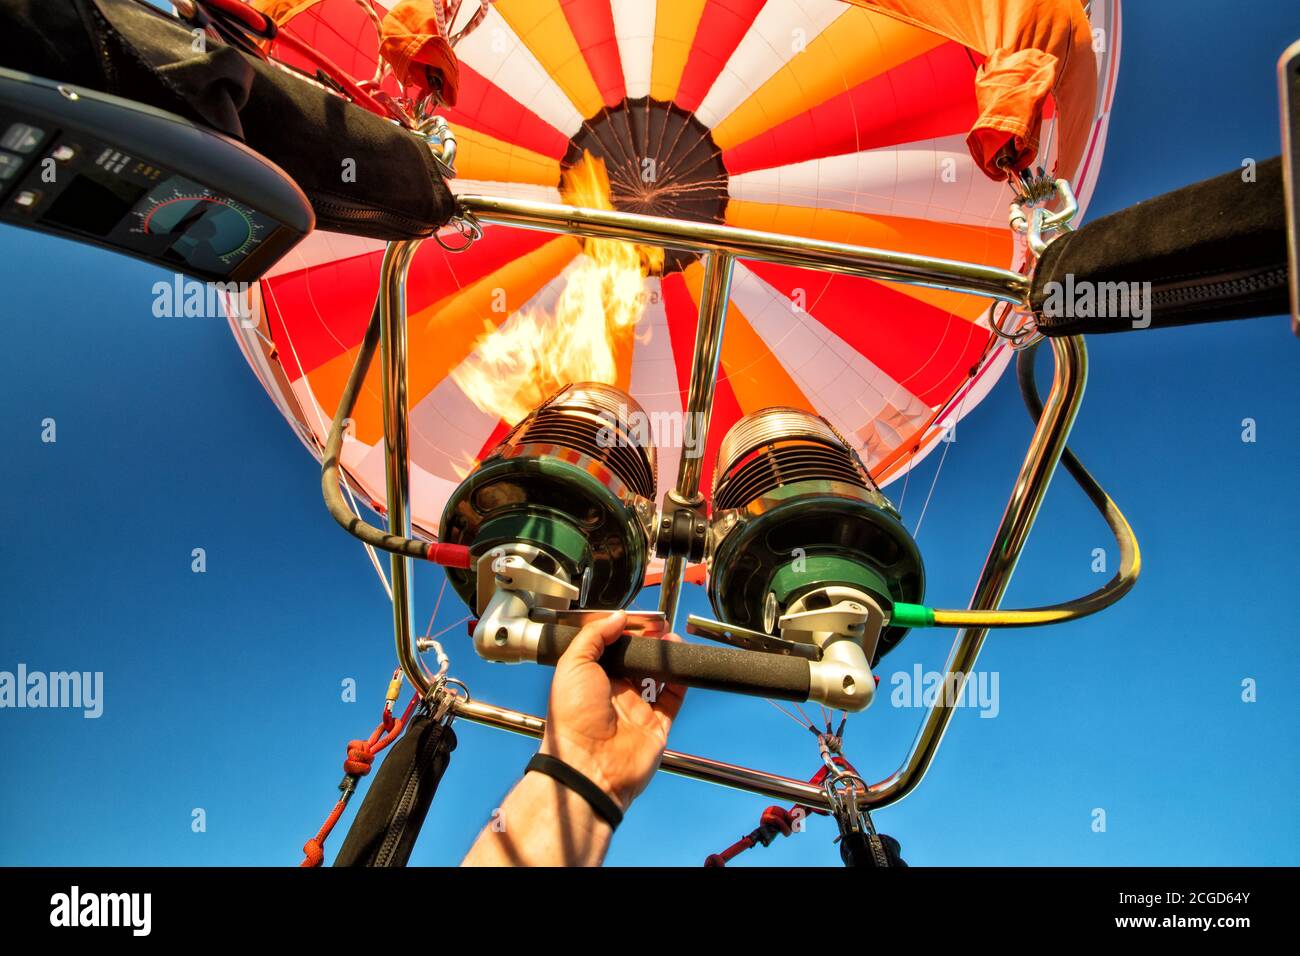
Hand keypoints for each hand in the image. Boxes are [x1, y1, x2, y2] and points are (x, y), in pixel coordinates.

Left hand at [539, 610, 685, 813]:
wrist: (589, 765)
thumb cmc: (572, 718)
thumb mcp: (572, 664)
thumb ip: (594, 636)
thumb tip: (617, 617)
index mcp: (590, 679)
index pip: (610, 649)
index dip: (624, 633)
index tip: (637, 619)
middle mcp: (613, 693)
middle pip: (636, 661)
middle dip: (648, 643)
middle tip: (659, 628)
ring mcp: (637, 709)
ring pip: (657, 677)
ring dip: (666, 658)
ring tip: (672, 641)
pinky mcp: (657, 725)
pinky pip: (673, 699)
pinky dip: (681, 681)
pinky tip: (681, 663)